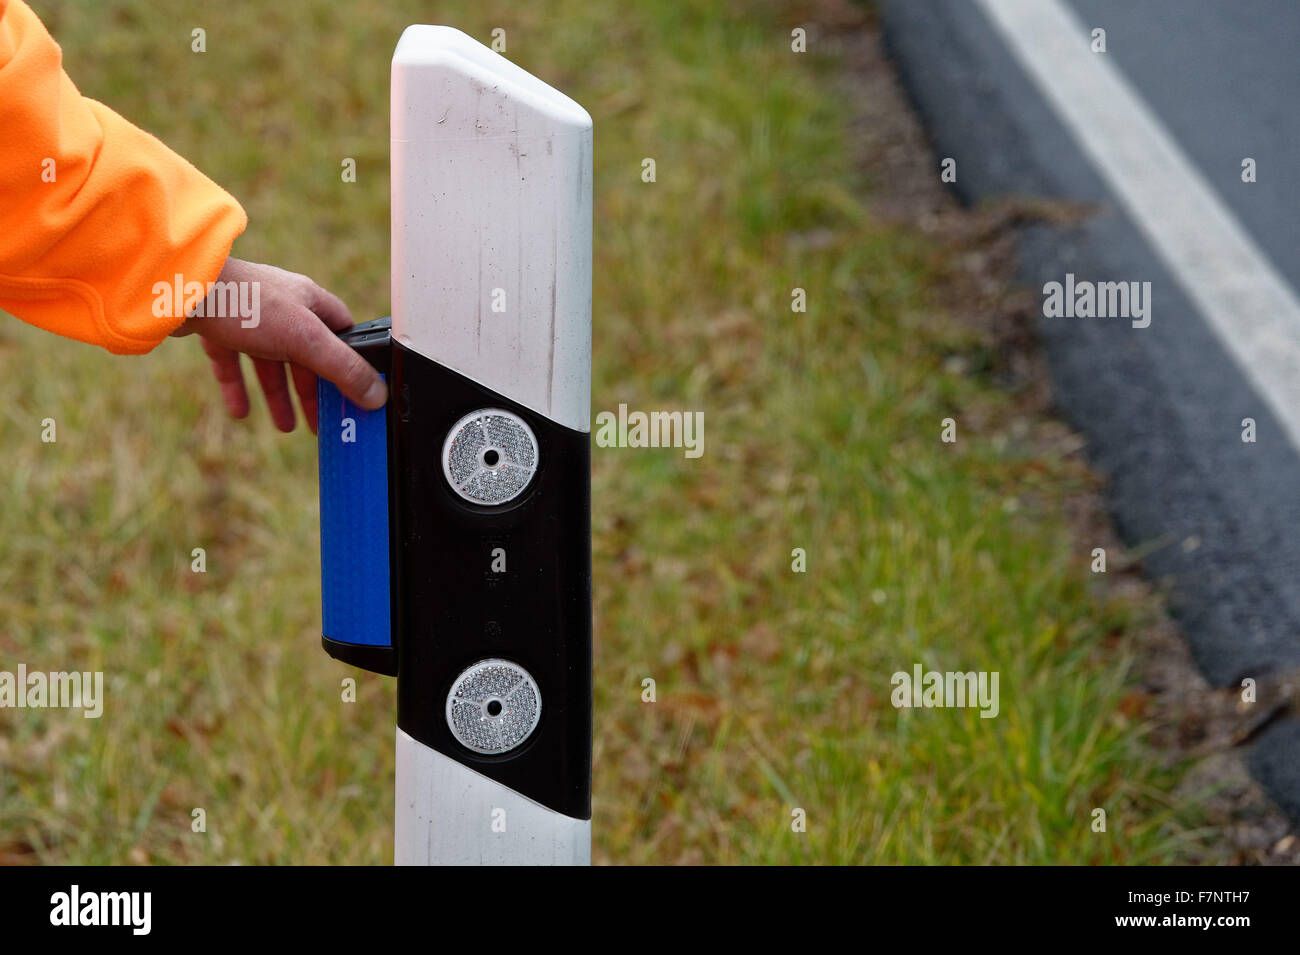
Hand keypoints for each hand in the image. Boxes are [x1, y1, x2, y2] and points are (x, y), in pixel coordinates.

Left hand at [171, 257, 386, 433]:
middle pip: (305, 355)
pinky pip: (232, 363)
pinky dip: (239, 388)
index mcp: (308, 301)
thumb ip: (343, 370)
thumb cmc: (246, 302)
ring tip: (286, 428)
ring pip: (270, 363)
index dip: (351, 361)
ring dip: (279, 396)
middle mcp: (280, 306)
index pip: (342, 332)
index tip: (356, 391)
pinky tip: (241, 412)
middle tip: (321, 423)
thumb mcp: (306, 340)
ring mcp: (247, 317)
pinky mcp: (216, 327)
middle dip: (313, 391)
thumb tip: (378, 396)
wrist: (179, 287)